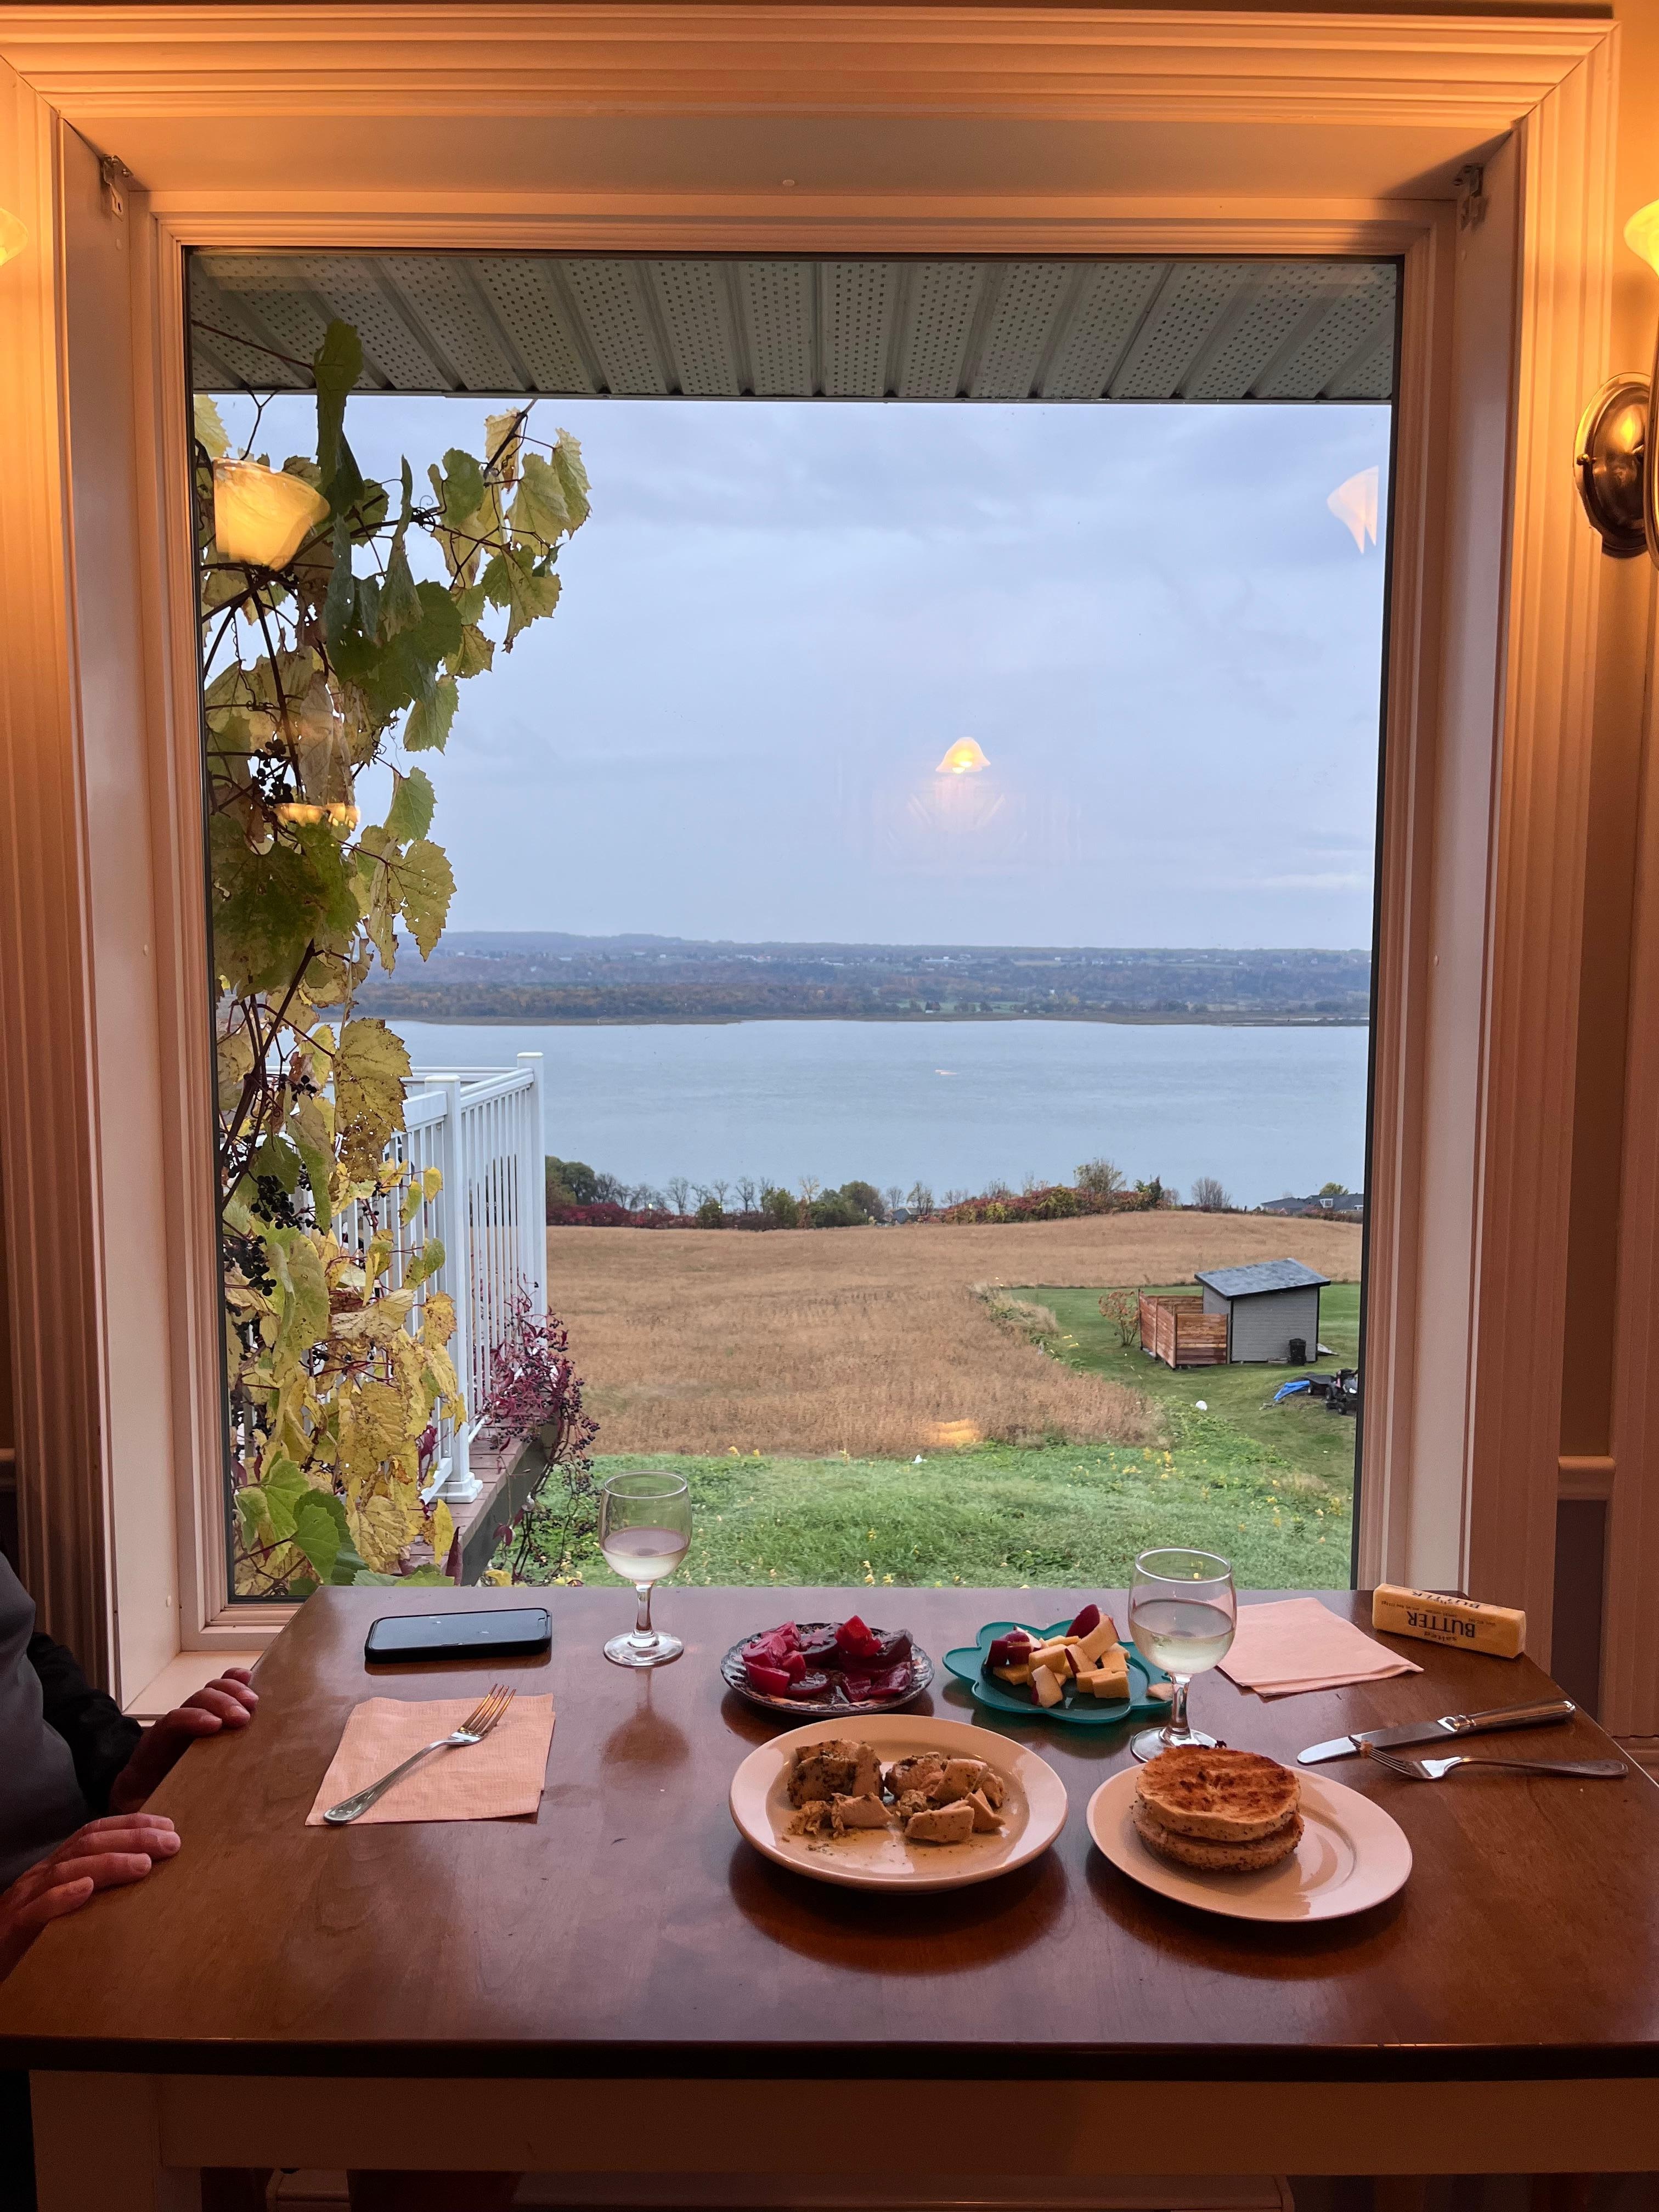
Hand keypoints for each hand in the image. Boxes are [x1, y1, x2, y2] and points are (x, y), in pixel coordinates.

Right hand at [0, 1814, 178, 1978]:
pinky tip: (86, 1891)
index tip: (169, 1826)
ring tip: (143, 1864)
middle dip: (132, 1838)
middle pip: (88, 1845)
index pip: (95, 1833)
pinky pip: (37, 1909)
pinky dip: (62, 1897)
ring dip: (108, 1864)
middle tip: (172, 1842)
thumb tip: (143, 1874)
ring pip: (67, 1871)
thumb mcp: (63, 1904)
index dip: (131, 1825)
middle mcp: (42, 1875)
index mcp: (56, 1866)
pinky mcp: (14, 1927)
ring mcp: (26, 1899)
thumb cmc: (29, 1933)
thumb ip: (93, 1889)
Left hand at [107, 1667, 258, 1812]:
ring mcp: (191, 1720)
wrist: (134, 1794)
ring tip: (252, 1703)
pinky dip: (234, 1683)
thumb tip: (160, 1825)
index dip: (192, 1718)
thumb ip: (146, 1815)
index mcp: (154, 1749)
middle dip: (220, 1703)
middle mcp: (174, 1728)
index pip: (172, 1723)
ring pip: (209, 1692)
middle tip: (243, 1718)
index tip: (215, 1726)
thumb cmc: (141, 1804)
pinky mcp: (208, 1719)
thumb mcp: (138, 1811)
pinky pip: (219, 1693)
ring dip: (231, 1692)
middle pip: (195, 1700)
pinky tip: (249, 1678)